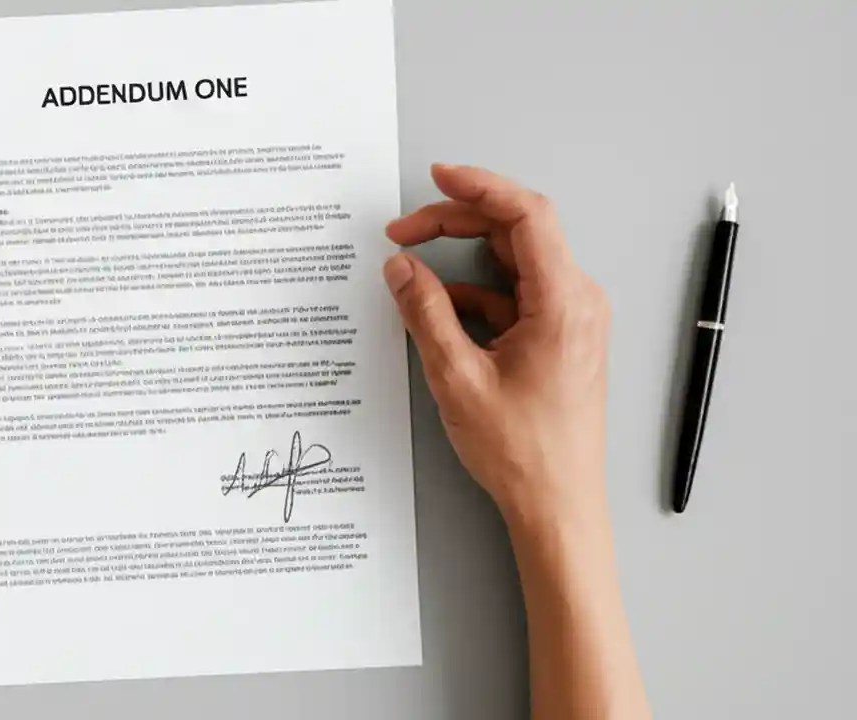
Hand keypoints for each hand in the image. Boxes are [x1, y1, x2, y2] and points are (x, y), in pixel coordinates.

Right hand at [383, 164, 610, 523]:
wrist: (557, 504)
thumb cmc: (520, 451)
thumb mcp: (457, 377)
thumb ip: (426, 313)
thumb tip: (401, 267)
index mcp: (563, 302)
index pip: (527, 215)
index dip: (479, 187)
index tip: (437, 176)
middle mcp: (576, 301)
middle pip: (518, 232)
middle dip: (458, 221)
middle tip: (403, 229)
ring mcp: (570, 319)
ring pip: (514, 263)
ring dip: (463, 257)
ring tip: (410, 262)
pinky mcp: (558, 337)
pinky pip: (515, 295)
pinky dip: (475, 293)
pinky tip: (435, 306)